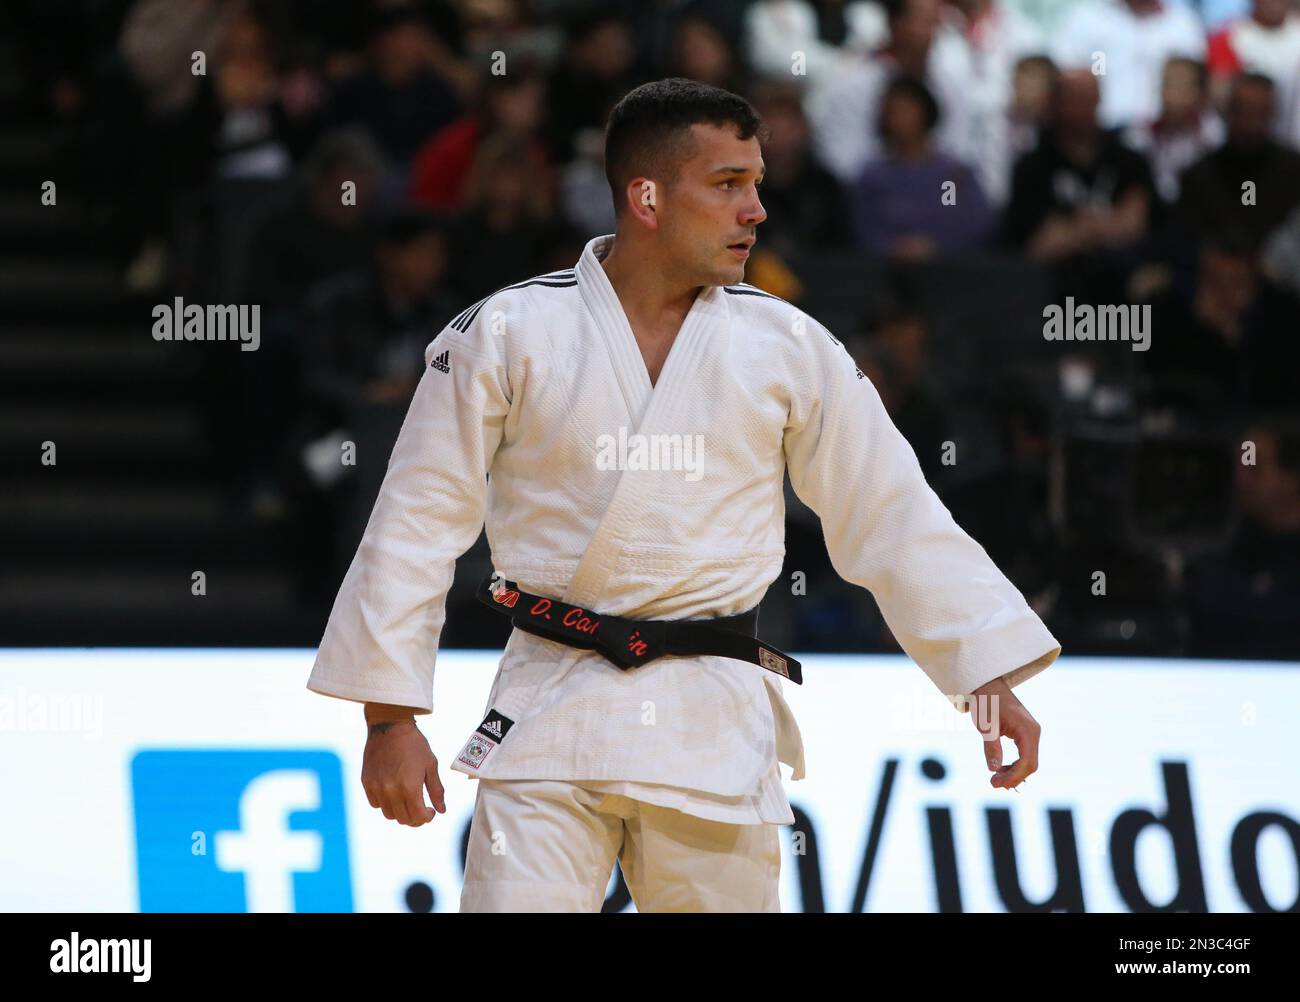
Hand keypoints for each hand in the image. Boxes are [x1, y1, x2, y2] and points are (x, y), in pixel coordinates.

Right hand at [361, 719, 445, 825]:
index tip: (431, 811)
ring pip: (389, 814)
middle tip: (421, 809)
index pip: (418, 816)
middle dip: (416, 818)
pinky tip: (393, 793)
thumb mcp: (431, 765)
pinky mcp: (366, 783)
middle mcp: (391, 790)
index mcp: (410, 787)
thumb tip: (442, 810)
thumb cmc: (414, 744)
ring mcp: (377, 787)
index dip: (427, 818)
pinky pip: (375, 804)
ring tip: (408, 801)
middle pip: (404, 819)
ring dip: (400, 812)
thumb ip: (436, 790)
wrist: (390, 726)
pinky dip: (385, 803)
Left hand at [967, 676, 1039, 790]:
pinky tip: (1000, 768)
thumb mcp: (986, 726)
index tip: (996, 784)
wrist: (986, 685)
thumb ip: (991, 748)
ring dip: (1014, 772)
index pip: (1027, 762)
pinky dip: (1014, 764)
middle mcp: (1034, 732)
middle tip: (993, 783)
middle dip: (1013, 777)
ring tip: (995, 778)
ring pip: (1028, 761)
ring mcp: (1031, 732)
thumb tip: (994, 769)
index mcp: (1027, 730)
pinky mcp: (1025, 733)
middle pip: (1030, 765)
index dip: (1014, 777)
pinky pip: (1024, 754)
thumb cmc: (986, 702)